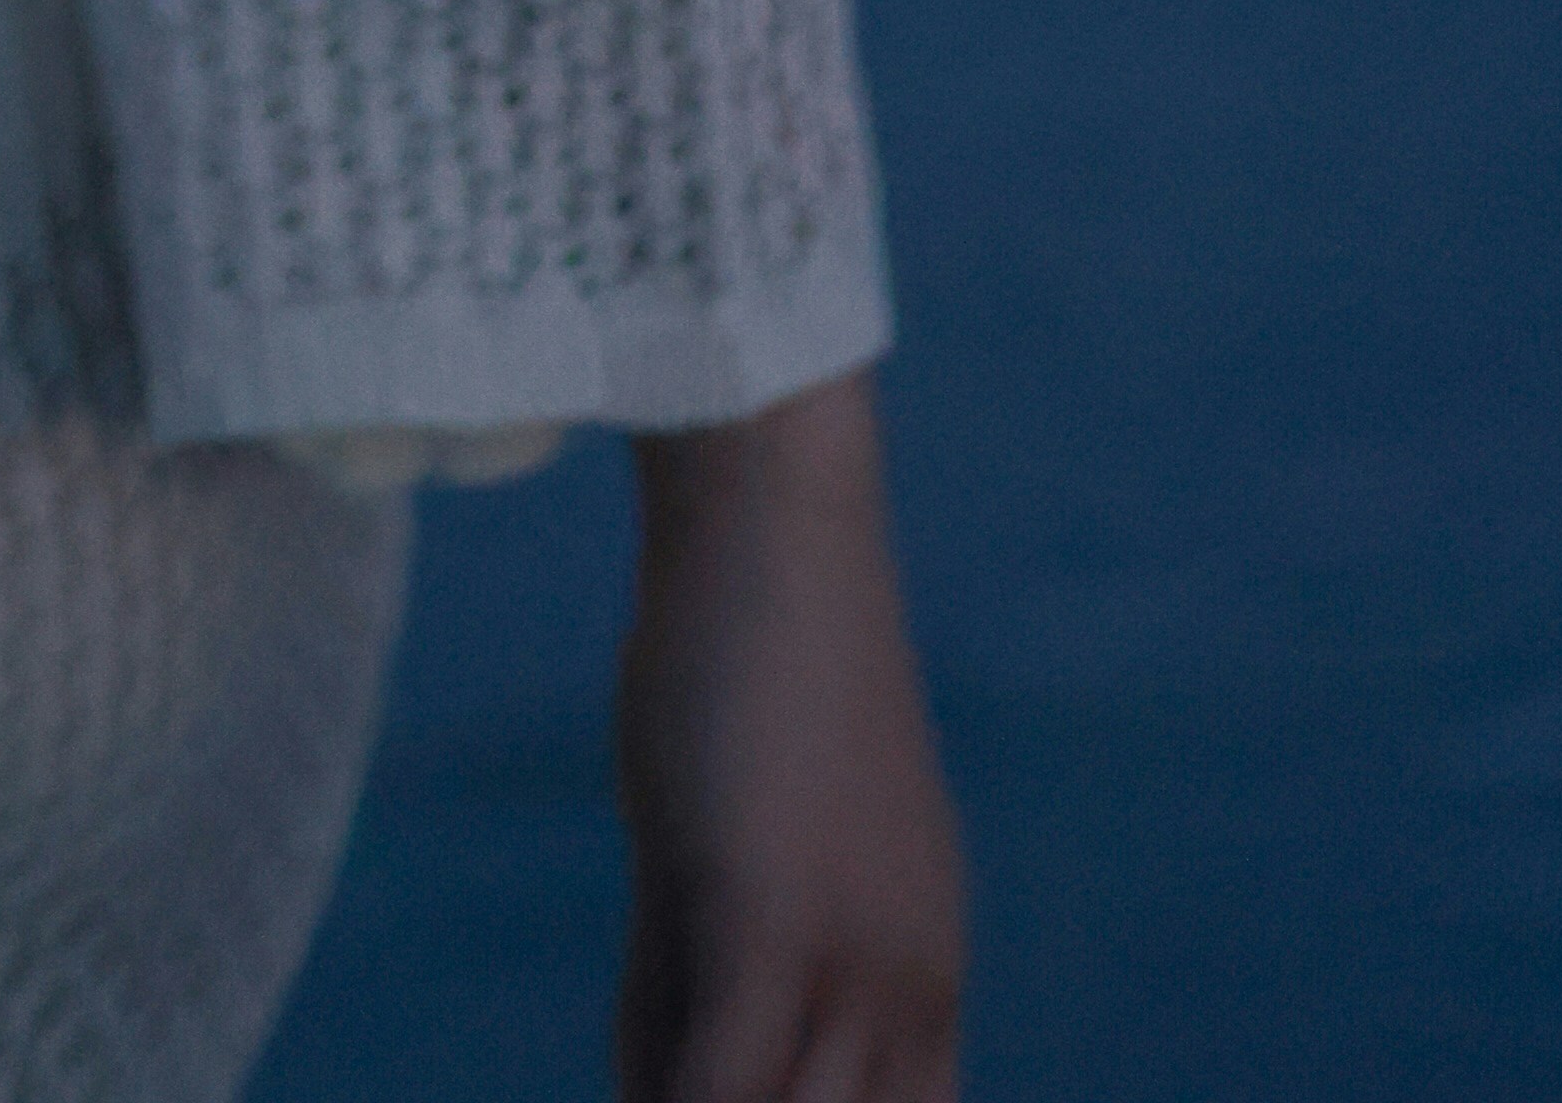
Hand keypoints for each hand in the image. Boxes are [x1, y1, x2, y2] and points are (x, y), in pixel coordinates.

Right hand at [611, 365, 967, 1101]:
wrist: (768, 517)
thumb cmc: (734, 661)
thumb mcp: (724, 851)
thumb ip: (696, 976)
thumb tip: (651, 1090)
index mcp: (927, 972)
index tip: (714, 1084)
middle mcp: (914, 986)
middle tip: (673, 1072)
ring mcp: (853, 963)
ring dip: (699, 1102)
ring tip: (646, 1071)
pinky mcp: (773, 924)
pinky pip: (726, 1095)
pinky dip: (669, 1101)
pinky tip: (635, 1086)